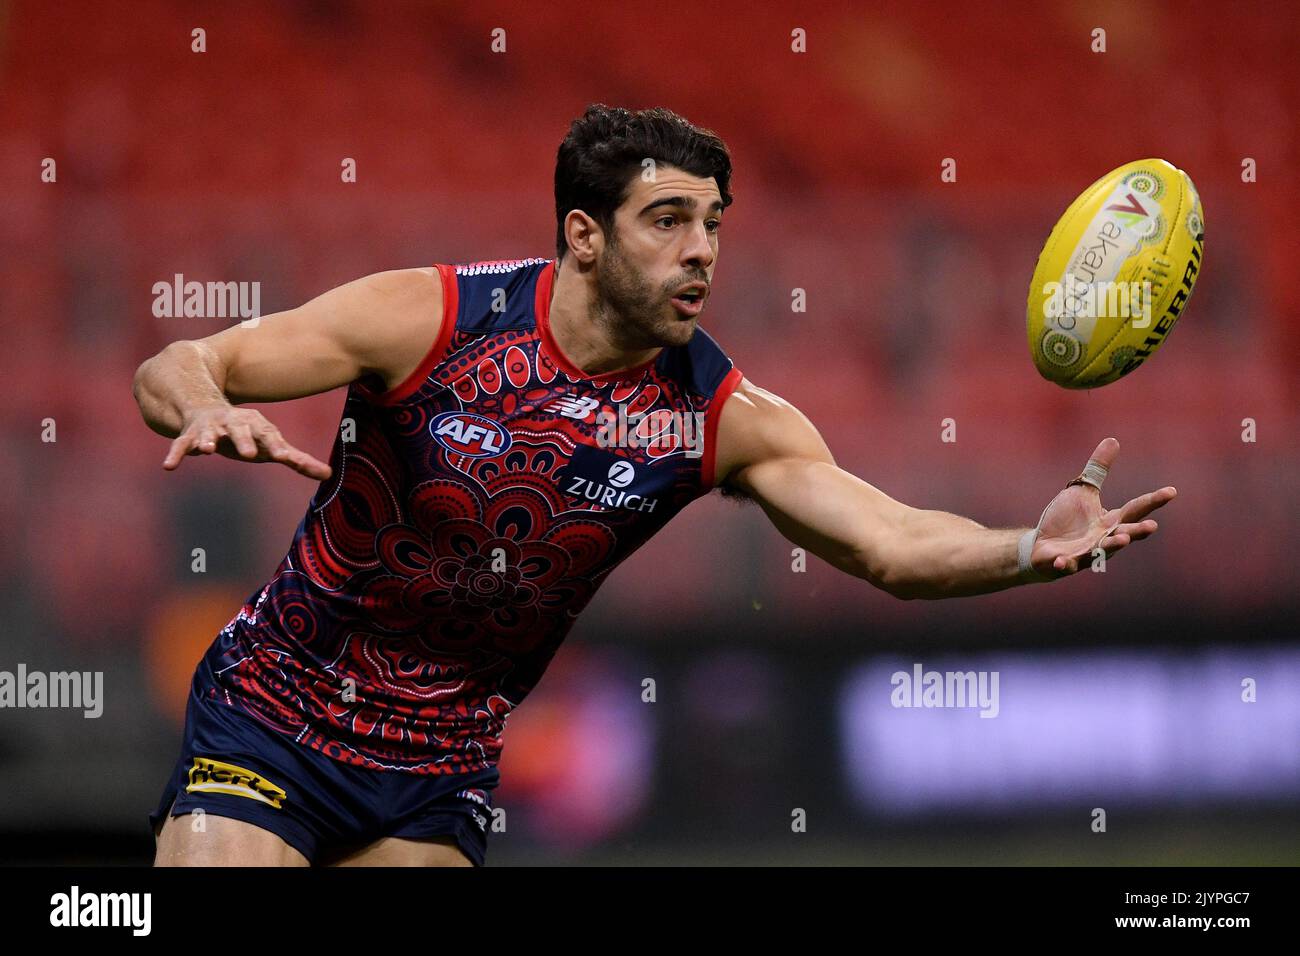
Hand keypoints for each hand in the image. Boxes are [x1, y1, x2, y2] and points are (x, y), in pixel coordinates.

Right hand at [162, 404, 331, 479]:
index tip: (286, 457)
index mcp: (257, 426)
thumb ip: (299, 460)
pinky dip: (176, 454)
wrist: (208, 409)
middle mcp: (234, 423)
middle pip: (241, 431)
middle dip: (245, 441)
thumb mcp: (272, 445)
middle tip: (250, 454)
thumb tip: (329, 474)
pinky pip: (181, 444)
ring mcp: (211, 428)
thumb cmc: (248, 435)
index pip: (271, 437)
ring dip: (208, 440)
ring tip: (207, 450)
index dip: (278, 447)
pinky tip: (168, 467)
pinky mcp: (190, 435)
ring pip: (209, 434)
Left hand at [1030, 437, 1175, 576]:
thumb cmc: (1066, 519)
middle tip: (1152, 526)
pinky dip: (1065, 563)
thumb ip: (1098, 470)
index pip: (1136, 509)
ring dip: (1112, 546)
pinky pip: (1067, 564)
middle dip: (1137, 531)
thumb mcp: (1083, 490)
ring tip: (1122, 539)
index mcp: (1111, 521)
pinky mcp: (1065, 562)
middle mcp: (1104, 538)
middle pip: (1125, 534)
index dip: (1154, 500)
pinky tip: (1062, 561)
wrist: (1042, 546)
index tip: (1172, 491)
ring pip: (1102, 551)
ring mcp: (1086, 553)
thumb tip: (1113, 440)